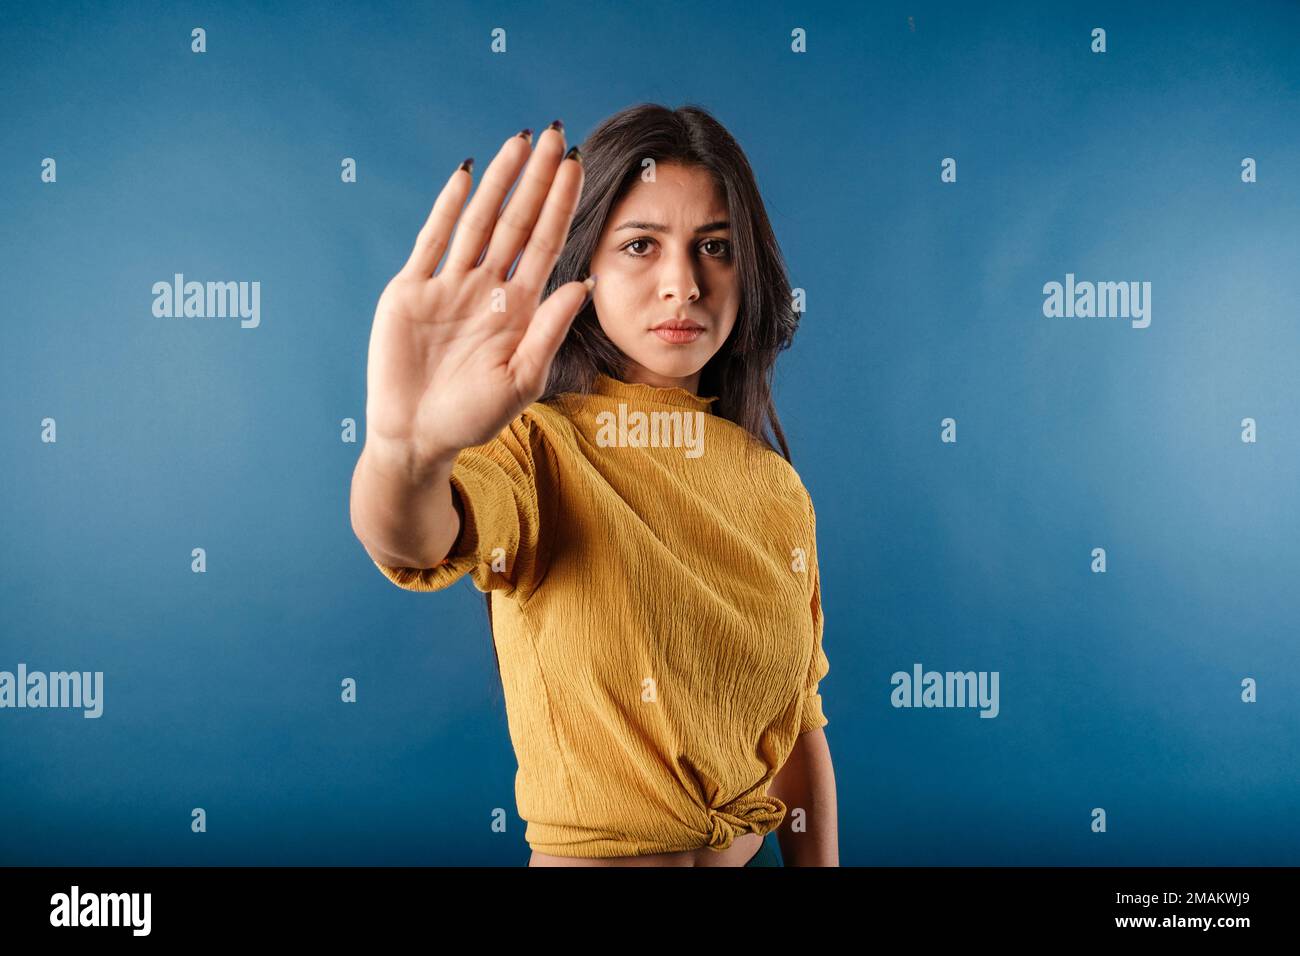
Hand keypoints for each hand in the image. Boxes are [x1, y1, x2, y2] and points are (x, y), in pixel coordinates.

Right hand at [363, 123, 589, 466]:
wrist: (417, 437)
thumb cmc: (474, 417)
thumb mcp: (523, 378)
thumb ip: (551, 329)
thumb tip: (585, 281)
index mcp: (520, 308)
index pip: (546, 243)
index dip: (561, 204)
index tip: (579, 166)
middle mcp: (488, 288)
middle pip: (517, 221)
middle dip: (537, 179)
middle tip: (557, 135)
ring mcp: (449, 286)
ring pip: (478, 221)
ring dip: (499, 181)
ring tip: (519, 141)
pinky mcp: (411, 291)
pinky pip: (433, 241)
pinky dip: (448, 207)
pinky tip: (467, 175)